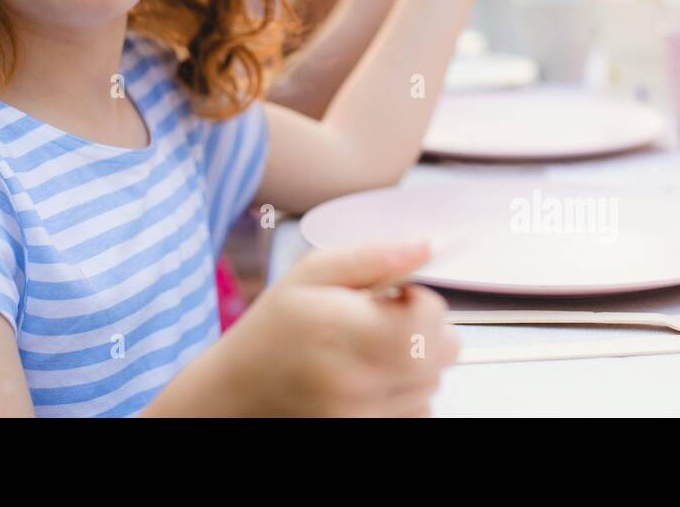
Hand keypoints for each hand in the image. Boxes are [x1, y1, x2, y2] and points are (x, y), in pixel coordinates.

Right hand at [212, 241, 459, 415]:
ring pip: (435, 384)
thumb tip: (424, 246)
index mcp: (345, 332)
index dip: (421, 299)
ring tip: (373, 349)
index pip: (429, 317)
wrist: (236, 394)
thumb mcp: (309, 275)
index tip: (397, 295)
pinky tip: (372, 377)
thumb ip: (371, 257)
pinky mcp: (368, 432)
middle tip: (387, 319)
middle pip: (444, 353)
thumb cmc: (272, 330)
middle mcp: (359, 382)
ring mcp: (365, 416)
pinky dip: (407, 393)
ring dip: (417, 362)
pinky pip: (420, 412)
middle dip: (427, 329)